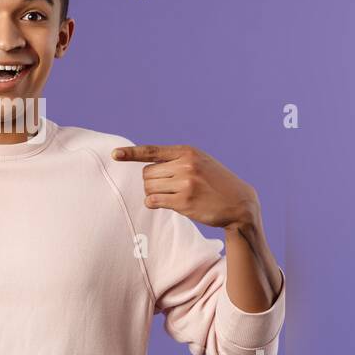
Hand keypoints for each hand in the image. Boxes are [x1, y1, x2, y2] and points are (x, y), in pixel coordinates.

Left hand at [111, 144, 258, 229]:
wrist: (239, 203)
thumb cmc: (216, 183)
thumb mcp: (200, 162)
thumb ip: (176, 160)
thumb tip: (146, 166)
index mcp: (187, 152)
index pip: (152, 151)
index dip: (131, 153)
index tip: (114, 155)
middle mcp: (185, 165)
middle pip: (146, 173)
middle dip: (151, 182)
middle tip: (166, 188)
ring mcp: (185, 183)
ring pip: (148, 188)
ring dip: (153, 193)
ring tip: (170, 196)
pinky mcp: (184, 202)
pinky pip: (154, 201)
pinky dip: (153, 203)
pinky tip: (164, 203)